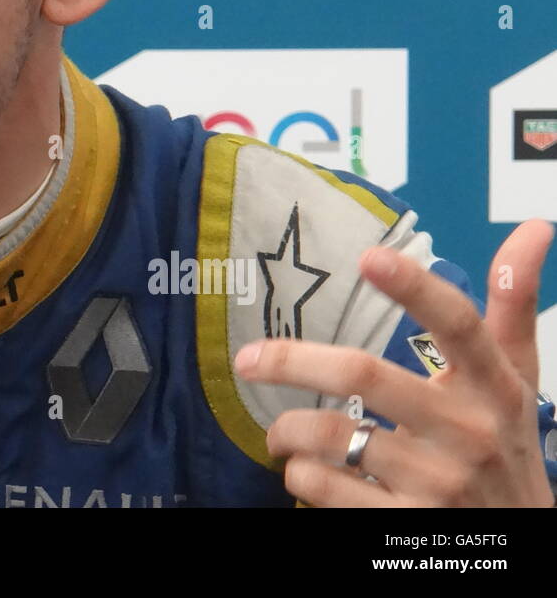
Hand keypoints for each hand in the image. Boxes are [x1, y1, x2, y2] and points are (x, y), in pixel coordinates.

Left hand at [233, 219, 555, 506]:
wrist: (525, 548)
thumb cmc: (505, 446)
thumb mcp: (516, 382)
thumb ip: (513, 306)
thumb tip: (534, 227)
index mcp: (494, 387)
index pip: (459, 327)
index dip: (415, 289)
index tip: (370, 256)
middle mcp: (468, 432)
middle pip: (364, 375)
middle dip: (292, 360)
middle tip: (248, 359)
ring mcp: (439, 484)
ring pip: (330, 435)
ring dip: (286, 430)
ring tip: (279, 432)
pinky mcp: (407, 526)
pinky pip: (324, 489)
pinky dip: (300, 476)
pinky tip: (304, 471)